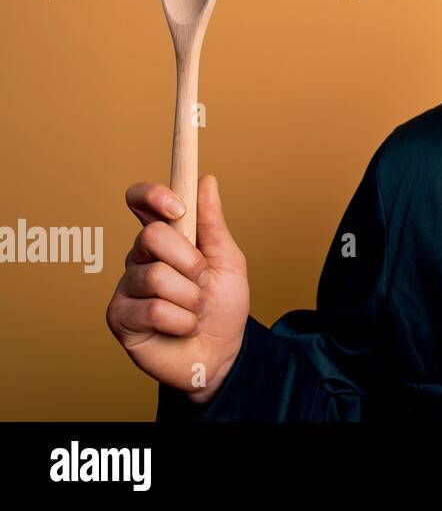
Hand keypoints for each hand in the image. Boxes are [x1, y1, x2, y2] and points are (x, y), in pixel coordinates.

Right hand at [105, 175, 249, 404]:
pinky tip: (183, 328)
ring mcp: (127, 286)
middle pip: (151, 236)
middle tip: (203, 281)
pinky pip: (152, 309)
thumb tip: (206, 180)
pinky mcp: (119, 317)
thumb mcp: (228, 260)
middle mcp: (140, 258)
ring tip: (195, 310)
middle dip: (190, 262)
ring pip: (156, 276)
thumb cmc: (223, 305)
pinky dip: (181, 320)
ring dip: (191, 297)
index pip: (141, 201)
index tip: (178, 208)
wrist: (221, 353)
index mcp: (166, 238)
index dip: (153, 196)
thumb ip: (213, 224)